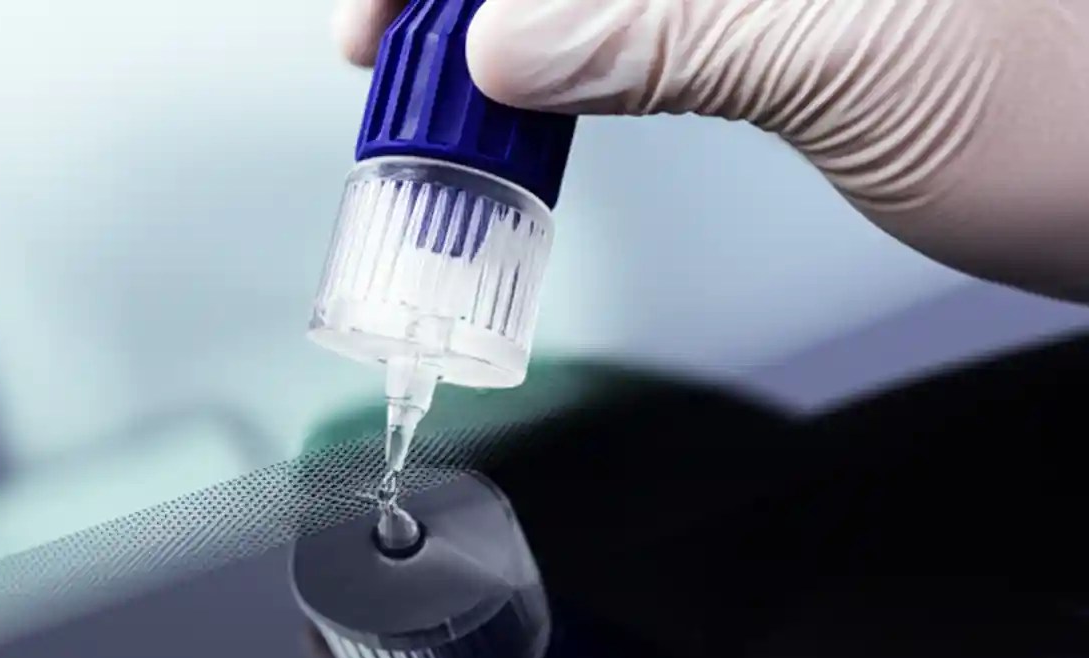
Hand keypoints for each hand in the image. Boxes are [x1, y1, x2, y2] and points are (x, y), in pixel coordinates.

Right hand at [333, 0, 1088, 302]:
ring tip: (441, 72)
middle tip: (394, 46)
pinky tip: (533, 74)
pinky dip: (571, 38)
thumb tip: (512, 38)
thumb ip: (666, 31)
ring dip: (505, 11)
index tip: (384, 11)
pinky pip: (639, 8)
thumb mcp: (851, 60)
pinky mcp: (786, 3)